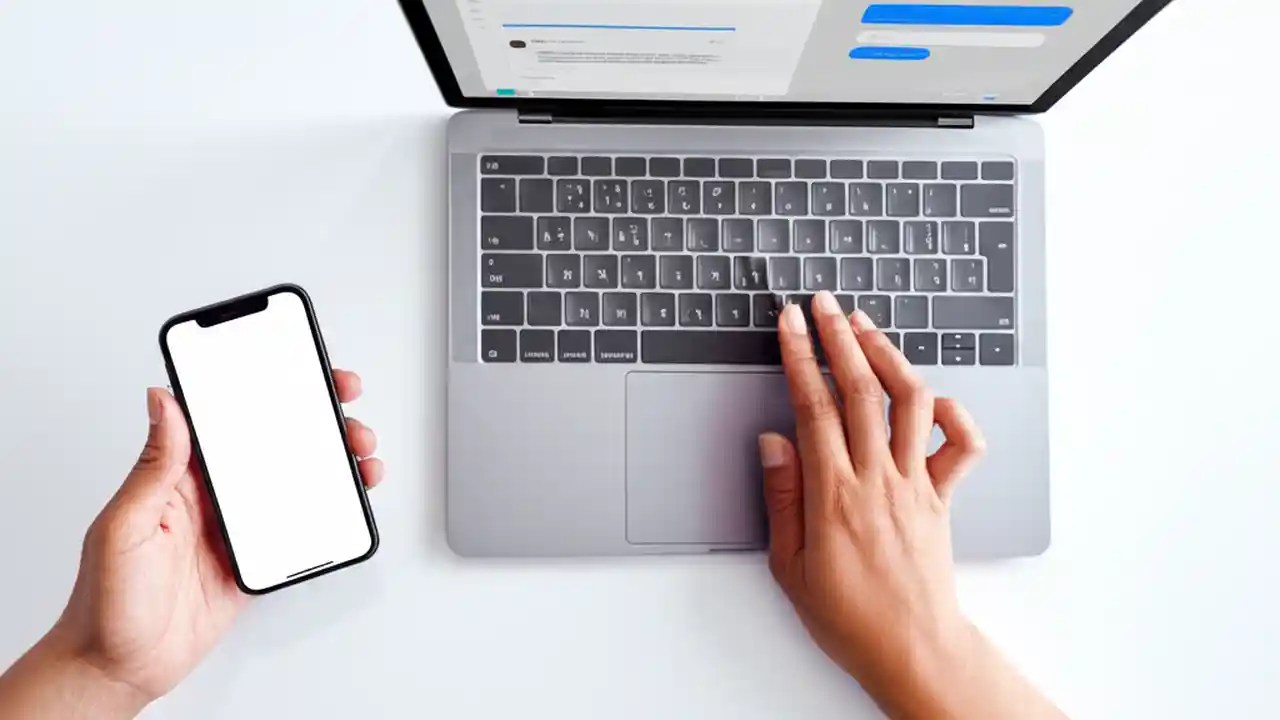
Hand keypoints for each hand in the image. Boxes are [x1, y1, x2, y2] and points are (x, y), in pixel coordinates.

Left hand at [4, 371, 383, 716]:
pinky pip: (300, 527)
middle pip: (273, 444)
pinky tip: (345, 499)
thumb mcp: (126, 525)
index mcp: (178, 476)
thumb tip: (163, 401)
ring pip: (295, 481)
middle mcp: (210, 495)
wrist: (120, 667)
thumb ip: (154, 465)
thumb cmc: (106, 600)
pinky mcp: (254, 559)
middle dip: (315, 420)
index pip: (227, 418)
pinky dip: (328, 511)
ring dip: (330, 463)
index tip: (295, 369)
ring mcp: (236, 527)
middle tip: (343, 407)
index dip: (264, 389)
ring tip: (359, 456)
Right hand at [760, 292, 1061, 718]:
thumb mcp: (789, 565)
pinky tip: (930, 395)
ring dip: (888, 356)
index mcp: (834, 494)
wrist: (912, 648)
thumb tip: (774, 441)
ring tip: (866, 326)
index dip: (799, 356)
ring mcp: (916, 483)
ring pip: (909, 402)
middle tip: (823, 303)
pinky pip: (963, 445)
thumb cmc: (848, 616)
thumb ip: (782, 497)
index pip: (812, 406)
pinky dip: (955, 412)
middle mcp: (878, 478)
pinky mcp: (943, 496)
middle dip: (839, 337)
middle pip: (860, 390)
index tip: (789, 323)